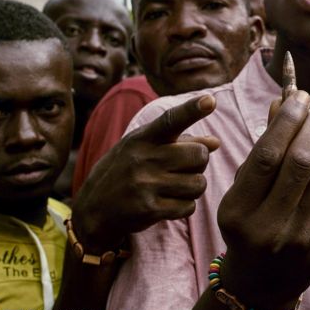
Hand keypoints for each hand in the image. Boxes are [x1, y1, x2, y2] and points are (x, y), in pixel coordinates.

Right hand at [71, 94, 219, 251]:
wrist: (93, 208)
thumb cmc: (125, 171)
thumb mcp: (143, 148)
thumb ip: (179, 142)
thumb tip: (216, 142)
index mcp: (142, 138)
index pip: (170, 120)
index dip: (192, 110)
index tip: (210, 100)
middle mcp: (143, 159)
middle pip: (199, 156)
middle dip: (199, 163)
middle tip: (184, 168)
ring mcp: (146, 185)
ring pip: (198, 183)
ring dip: (193, 187)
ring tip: (175, 186)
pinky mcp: (149, 209)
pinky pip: (188, 206)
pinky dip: (184, 206)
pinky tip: (168, 203)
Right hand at [217, 90, 309, 309]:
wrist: (263, 283)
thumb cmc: (247, 226)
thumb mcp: (241, 192)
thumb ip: (260, 150)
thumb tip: (279, 104)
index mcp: (240, 214)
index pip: (267, 155)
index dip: (286, 121)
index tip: (295, 98)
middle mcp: (271, 228)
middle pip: (300, 161)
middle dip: (308, 125)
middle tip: (309, 108)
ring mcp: (303, 236)